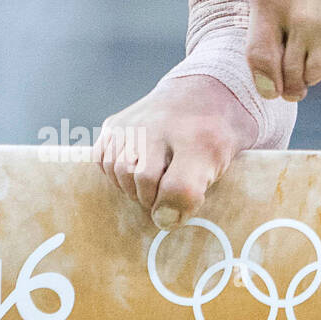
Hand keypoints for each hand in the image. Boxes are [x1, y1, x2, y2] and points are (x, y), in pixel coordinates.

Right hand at [94, 73, 256, 228]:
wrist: (200, 98)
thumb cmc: (209, 142)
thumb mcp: (217, 166)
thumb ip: (190, 194)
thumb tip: (162, 220)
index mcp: (198, 139)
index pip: (179, 187)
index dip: (177, 208)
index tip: (177, 214)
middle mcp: (162, 125)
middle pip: (143, 180)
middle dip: (151, 198)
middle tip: (162, 196)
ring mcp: (134, 121)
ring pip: (119, 170)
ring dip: (131, 187)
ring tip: (148, 185)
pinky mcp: (115, 123)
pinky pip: (103, 159)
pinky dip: (114, 173)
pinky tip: (131, 170)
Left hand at [246, 0, 320, 100]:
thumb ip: (264, 25)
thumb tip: (268, 80)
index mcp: (272, 2)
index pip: (262, 62)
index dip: (267, 83)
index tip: (273, 89)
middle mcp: (306, 18)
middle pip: (297, 74)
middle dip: (295, 82)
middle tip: (296, 83)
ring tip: (320, 48)